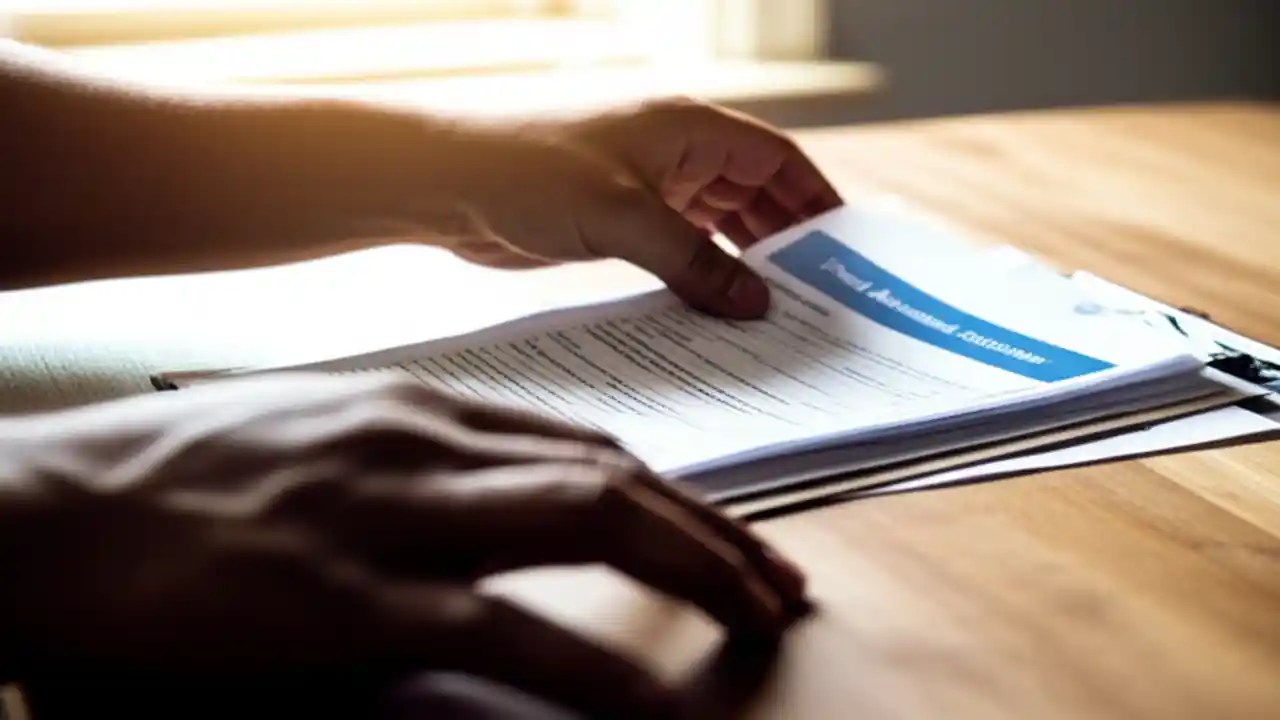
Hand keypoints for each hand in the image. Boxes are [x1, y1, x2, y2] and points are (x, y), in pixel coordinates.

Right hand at [0, 374, 806, 716]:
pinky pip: (510, 632)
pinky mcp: (351, 604)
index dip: (671, 491)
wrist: (48, 513)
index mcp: (413, 407)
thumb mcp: (309, 438)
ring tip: (760, 619)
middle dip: (714, 531)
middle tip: (778, 583)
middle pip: (613, 476)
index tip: (725, 532)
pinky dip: (600, 670)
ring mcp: (393, 517)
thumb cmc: (172, 482)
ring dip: (695, 571)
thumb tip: (487, 494)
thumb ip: (405, 456)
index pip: (582, 443)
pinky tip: (657, 708)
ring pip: (590, 522)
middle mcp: (422, 444)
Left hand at [434, 99, 840, 318]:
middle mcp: (674, 152)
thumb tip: (756, 303)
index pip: (776, 158)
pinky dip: (701, 275)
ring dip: (743, 262)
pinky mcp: (616, 220)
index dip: (814, 199)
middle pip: (753, 193)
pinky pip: (678, 249)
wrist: (442, 180)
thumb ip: (695, 262)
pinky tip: (716, 312)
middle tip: (815, 294)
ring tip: (773, 312)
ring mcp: (646, 186)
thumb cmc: (527, 169)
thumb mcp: (623, 217)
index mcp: (687, 126)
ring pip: (717, 224)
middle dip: (785, 239)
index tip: (844, 248)